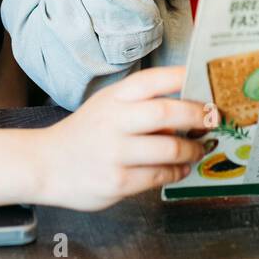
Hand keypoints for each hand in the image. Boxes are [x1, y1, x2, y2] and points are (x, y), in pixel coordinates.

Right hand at [34, 67, 208, 211]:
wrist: (45, 164)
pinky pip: (159, 176)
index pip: (153, 80)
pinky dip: (177, 171)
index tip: (205, 79)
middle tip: (213, 118)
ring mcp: (114, 153)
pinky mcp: (117, 182)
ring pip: (169, 149)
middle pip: (165, 113)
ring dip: (192, 150)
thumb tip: (189, 109)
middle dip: (196, 115)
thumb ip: (141, 105)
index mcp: (113, 98)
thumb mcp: (107, 106)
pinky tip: (181, 168)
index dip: (183, 77)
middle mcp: (114, 122)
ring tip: (199, 148)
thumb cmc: (85, 133)